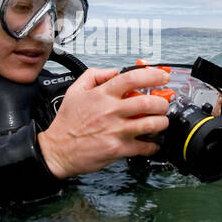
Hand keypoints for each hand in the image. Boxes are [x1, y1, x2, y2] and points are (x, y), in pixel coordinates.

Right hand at [37, 66, 170, 177]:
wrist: (57, 150)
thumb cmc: (67, 123)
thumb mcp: (75, 91)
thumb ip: (94, 75)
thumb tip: (113, 71)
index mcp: (102, 95)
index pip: (132, 78)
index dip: (153, 75)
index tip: (162, 77)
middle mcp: (111, 111)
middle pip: (148, 103)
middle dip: (162, 103)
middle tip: (163, 104)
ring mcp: (115, 131)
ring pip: (151, 124)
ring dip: (162, 123)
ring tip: (161, 122)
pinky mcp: (118, 149)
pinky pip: (144, 147)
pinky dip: (153, 145)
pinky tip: (153, 142)